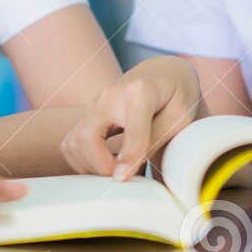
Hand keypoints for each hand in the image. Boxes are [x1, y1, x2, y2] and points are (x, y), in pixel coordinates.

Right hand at [61, 56, 202, 180]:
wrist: (162, 72)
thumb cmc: (175, 96)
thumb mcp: (180, 117)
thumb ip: (157, 140)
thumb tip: (131, 171)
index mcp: (141, 91)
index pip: (132, 129)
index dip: (129, 157)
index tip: (123, 178)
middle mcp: (110, 95)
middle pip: (87, 137)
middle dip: (100, 166)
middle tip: (122, 177)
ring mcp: (94, 104)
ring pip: (74, 144)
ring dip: (90, 166)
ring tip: (116, 171)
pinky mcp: (86, 115)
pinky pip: (72, 145)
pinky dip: (83, 162)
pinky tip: (106, 164)